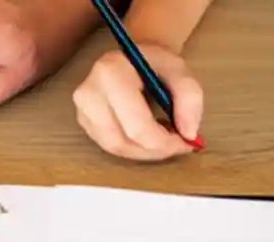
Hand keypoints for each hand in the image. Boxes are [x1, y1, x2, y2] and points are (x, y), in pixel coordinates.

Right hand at [72, 45, 203, 160]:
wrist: (132, 58)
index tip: (186, 141)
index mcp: (111, 74)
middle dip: (156, 150)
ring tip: (164, 138)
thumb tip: (188, 134)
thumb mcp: (179, 71)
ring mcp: (83, 109)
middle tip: (178, 145)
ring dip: (145, 151)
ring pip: (117, 148)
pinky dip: (134, 148)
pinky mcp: (84, 121)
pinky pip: (111, 146)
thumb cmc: (154, 63)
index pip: (136, 126)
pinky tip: (148, 136)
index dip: (164, 142)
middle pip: (124, 142)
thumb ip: (190, 99)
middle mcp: (89, 93)